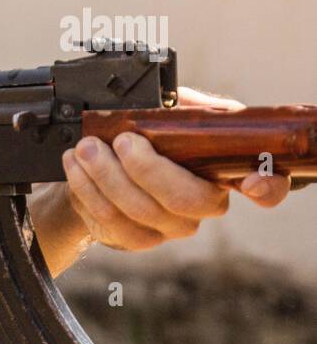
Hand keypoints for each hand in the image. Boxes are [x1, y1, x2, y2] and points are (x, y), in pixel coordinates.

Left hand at [61, 85, 291, 250]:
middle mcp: (204, 204)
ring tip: (86, 148)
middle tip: (120, 141)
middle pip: (183, 199)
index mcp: (224, 170)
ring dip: (106, 175)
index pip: (267, 187)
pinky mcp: (137, 238)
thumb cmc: (145, 136)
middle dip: (146, 168)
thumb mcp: (169, 111)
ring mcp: (170, 226)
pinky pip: (111, 220)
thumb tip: (178, 105)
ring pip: (139, 210)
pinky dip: (88, 189)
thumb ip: (182, 107)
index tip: (252, 181)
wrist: (103, 168)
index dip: (267, 187)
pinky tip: (76, 167)